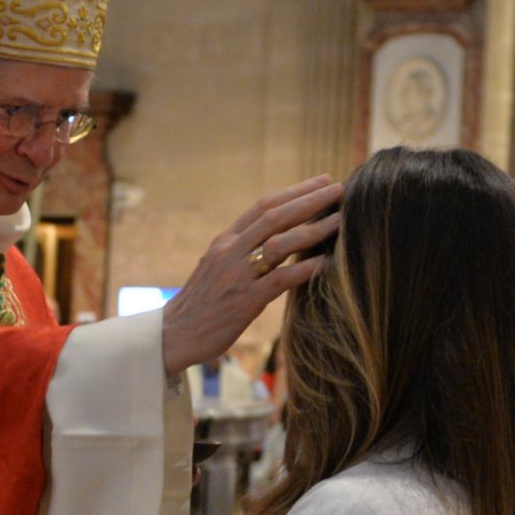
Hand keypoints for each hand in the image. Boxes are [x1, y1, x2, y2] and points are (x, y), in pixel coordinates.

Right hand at [161, 175, 342, 376]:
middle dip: (309, 200)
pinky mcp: (244, 301)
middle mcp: (230, 251)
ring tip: (340, 220)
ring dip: (312, 230)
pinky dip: (303, 269)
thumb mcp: (218, 268)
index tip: (322, 181)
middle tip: (338, 188)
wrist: (174, 334)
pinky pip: (279, 280)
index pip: (262, 206)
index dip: (294, 191)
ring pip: (279, 244)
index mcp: (224, 241)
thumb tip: (277, 240)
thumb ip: (242, 251)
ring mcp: (236, 275)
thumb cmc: (200, 304)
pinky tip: (326, 263)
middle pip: (274, 217)